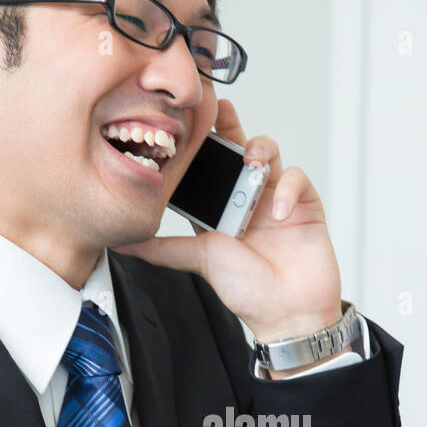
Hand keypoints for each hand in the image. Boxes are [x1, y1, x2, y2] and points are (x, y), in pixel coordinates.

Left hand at [113, 98, 342, 342]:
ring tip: (252, 163)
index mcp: (220, 210)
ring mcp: (277, 199)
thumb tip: (122, 243)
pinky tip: (278, 212)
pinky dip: (287, 189)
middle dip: (229, 126)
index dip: (200, 144)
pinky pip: (296, 177)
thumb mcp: (199, 261)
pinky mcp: (304, 204)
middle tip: (218, 110)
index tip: (186, 124)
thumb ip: (162, 248)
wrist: (289, 316)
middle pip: (237, 148)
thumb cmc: (249, 293)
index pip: (207, 167)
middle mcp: (248, 199)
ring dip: (260, 149)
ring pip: (269, 152)